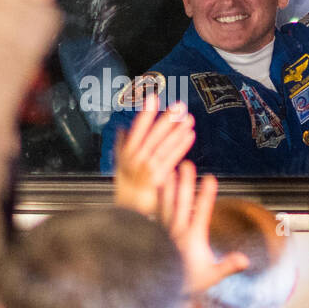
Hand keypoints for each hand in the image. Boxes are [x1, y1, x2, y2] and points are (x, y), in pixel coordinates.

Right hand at [113, 97, 195, 215]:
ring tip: (188, 118)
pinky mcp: (160, 178)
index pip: (137, 129)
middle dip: (166, 120)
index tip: (153, 97)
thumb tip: (122, 128)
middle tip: (178, 106)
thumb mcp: (118, 163)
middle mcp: (136, 160)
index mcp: (127, 153)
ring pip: (164, 147)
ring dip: (177, 131)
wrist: (130, 209)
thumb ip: (121, 144)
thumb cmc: (125, 184)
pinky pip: (172, 159)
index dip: (145, 114)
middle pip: (153, 136)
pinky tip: (189, 134)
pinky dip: (181, 146)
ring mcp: (148, 169)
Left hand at [158, 161, 249, 294]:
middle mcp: (177, 231)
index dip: (206, 195)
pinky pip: (155, 211)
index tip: (210, 178)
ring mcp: (164, 230)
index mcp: (193, 239)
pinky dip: (156, 198)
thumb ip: (227, 266)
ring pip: (165, 204)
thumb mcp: (211, 276)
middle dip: (185, 182)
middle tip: (186, 163)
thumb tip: (245, 260)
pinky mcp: (154, 232)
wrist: (157, 290)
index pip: (202, 213)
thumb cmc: (187, 282)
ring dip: (168, 186)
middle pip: (181, 203)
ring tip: (168, 169)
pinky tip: (156, 186)